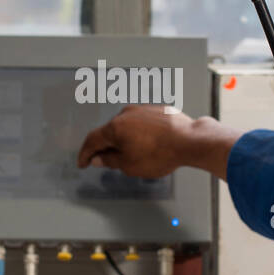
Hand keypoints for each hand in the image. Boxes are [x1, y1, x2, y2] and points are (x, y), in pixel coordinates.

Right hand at [77, 106, 239, 179]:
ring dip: (125, 139)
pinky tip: (149, 144)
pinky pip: (142, 122)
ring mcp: (142, 109)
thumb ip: (110, 160)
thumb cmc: (161, 154)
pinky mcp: (157, 110)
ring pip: (127, 126)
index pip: (92, 140)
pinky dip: (141, 133)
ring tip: (134, 154)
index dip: (85, 154)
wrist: (190, 140)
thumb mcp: (130, 165)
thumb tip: (98, 158)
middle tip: (107, 161)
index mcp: (115, 127)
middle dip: (107, 147)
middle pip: (110, 132)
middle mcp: (126, 114)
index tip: (83, 163)